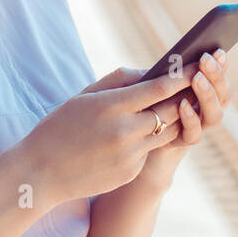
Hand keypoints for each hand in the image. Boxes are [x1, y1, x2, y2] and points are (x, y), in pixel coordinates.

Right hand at [20, 63, 199, 204]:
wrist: (40, 172)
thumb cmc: (61, 126)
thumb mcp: (85, 95)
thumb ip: (120, 80)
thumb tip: (150, 71)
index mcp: (111, 105)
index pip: (159, 88)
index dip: (181, 76)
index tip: (196, 64)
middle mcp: (125, 130)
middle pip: (171, 110)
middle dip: (185, 97)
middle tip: (197, 84)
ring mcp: (130, 154)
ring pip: (167, 132)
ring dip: (173, 119)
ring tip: (177, 106)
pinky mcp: (131, 172)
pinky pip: (150, 151)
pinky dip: (150, 140)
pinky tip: (143, 134)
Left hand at [137, 49, 231, 184]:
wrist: (133, 140)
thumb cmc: (142, 104)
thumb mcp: (148, 84)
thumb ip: (159, 75)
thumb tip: (168, 62)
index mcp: (202, 89)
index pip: (219, 76)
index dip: (222, 64)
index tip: (218, 50)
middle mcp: (205, 108)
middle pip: (223, 93)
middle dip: (216, 75)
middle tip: (205, 59)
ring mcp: (197, 126)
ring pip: (215, 113)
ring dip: (208, 94)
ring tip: (197, 78)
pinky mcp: (183, 142)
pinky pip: (194, 133)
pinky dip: (191, 118)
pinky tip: (182, 104)